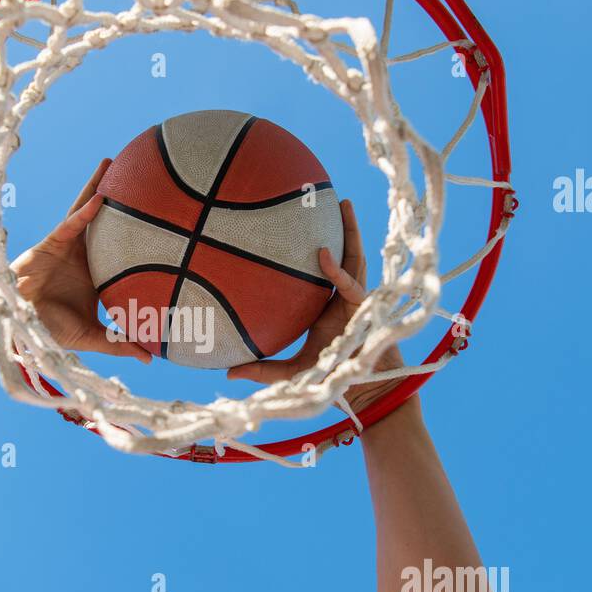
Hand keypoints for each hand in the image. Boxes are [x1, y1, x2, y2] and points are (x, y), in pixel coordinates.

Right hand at [11, 161, 150, 363]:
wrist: (19, 325)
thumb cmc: (50, 330)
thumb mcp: (91, 336)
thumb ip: (119, 342)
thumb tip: (152, 357)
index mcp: (97, 273)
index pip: (121, 248)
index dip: (136, 232)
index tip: (160, 218)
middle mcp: (84, 255)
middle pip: (106, 221)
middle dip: (119, 198)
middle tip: (140, 175)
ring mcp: (67, 246)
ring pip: (86, 212)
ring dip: (98, 187)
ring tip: (113, 163)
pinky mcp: (51, 243)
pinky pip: (70, 224)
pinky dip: (84, 212)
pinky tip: (100, 197)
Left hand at [227, 199, 405, 412]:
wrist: (360, 392)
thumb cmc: (327, 379)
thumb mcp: (289, 372)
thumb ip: (262, 369)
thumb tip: (225, 371)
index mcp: (324, 304)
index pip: (321, 270)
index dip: (315, 248)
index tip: (295, 226)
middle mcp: (341, 296)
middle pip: (343, 253)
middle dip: (338, 227)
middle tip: (323, 199)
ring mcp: (356, 298)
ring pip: (354, 257)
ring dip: (350, 232)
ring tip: (342, 204)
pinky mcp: (365, 307)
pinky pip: (349, 283)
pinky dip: (336, 269)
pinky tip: (324, 254)